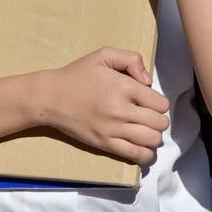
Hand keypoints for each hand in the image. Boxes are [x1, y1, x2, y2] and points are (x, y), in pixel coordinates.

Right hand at [46, 47, 169, 163]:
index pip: (161, 104)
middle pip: (160, 123)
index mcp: (124, 87)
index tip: (149, 101)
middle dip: (158, 120)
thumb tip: (148, 80)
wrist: (51, 97)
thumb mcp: (103, 55)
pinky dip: (145, 154)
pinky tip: (141, 146)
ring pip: (152, 140)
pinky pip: (136, 156)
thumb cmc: (77, 75)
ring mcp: (114, 130)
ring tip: (144, 130)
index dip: (158, 103)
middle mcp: (122, 110)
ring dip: (153, 136)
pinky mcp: (105, 144)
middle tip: (147, 116)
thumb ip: (131, 59)